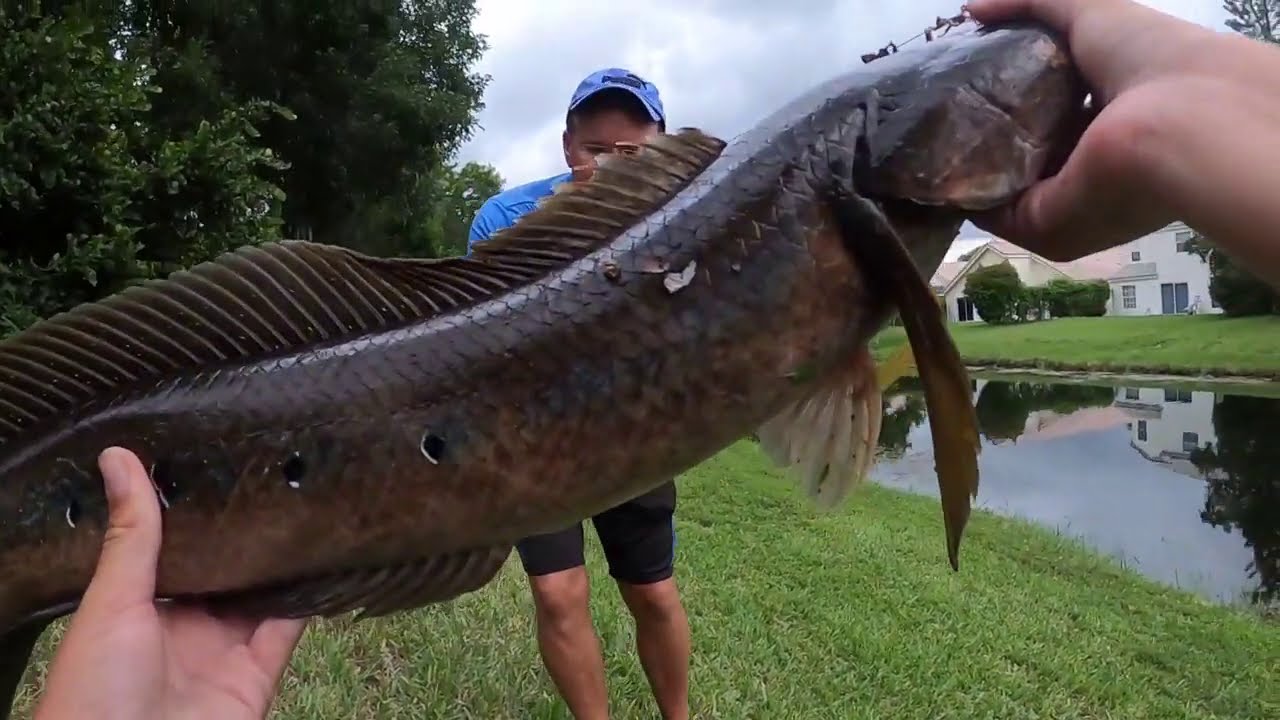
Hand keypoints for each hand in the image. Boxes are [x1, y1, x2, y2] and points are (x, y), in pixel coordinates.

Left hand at [34, 447, 307, 719]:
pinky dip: (310, 598)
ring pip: (263, 594)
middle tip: (276, 472)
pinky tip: (325, 557)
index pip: (177, 550)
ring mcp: (224, 651)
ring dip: (283, 560)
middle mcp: (186, 627)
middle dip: (249, 532)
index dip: (200, 513)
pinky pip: (289, 629)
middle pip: (226, 570)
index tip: (223, 464)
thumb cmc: (94, 693)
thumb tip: (118, 458)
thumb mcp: (111, 602)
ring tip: (309, 503)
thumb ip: (132, 535)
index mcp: (141, 608)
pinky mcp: (258, 674)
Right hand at [964, 0, 1271, 260]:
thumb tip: (971, 10)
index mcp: (1113, 121)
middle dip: (985, 138)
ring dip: (968, 170)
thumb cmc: (1148, 59)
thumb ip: (1032, 6)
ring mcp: (1070, 202)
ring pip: (1006, 189)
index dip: (1016, 100)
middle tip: (939, 114)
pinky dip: (963, 196)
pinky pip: (994, 215)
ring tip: (926, 140)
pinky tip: (935, 167)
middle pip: (1028, 156)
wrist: (1179, 122)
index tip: (970, 85)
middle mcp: (1094, 167)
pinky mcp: (1047, 228)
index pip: (1057, 116)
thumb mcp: (1089, 11)